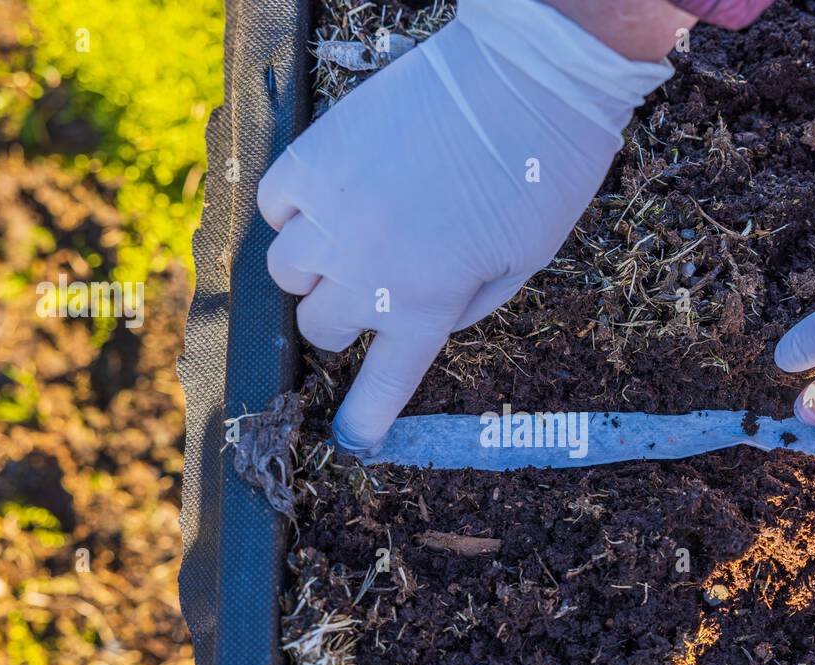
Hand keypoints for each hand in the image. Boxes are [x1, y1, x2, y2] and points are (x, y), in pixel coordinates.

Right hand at [257, 0, 675, 453]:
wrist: (526, 78)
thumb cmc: (542, 172)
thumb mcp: (523, 265)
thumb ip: (465, 307)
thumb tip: (419, 323)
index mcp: (428, 303)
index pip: (382, 383)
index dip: (364, 418)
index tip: (353, 437)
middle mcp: (370, 269)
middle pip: (319, 326)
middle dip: (341, 317)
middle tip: (369, 288)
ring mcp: (334, 213)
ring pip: (286, 270)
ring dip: (313, 265)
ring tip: (346, 237)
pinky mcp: (314, 157)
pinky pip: (273, 204)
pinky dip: (293, 209)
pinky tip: (327, 196)